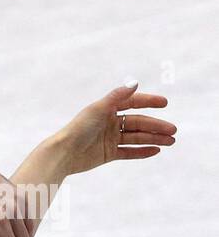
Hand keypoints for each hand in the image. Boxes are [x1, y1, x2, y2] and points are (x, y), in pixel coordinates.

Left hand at [53, 82, 174, 175]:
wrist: (63, 153)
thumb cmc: (78, 128)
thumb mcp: (98, 109)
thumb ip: (117, 97)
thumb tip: (135, 82)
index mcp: (107, 110)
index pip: (132, 103)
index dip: (149, 102)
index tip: (164, 103)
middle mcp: (110, 123)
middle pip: (138, 123)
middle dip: (156, 126)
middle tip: (173, 130)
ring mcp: (110, 139)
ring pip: (136, 137)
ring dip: (154, 138)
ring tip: (171, 141)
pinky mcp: (108, 154)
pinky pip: (129, 152)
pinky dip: (142, 151)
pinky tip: (156, 150)